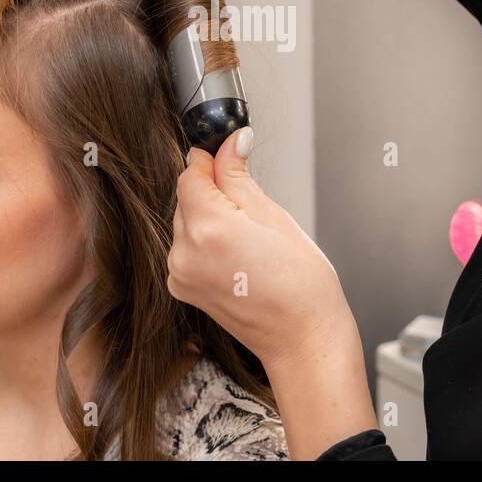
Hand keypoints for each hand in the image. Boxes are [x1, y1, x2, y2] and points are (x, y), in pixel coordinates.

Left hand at [169, 126, 356, 370]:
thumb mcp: (273, 216)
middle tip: (252, 208)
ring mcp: (180, 274)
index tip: (227, 154)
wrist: (302, 339)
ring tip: (249, 238)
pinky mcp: (182, 288)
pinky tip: (236, 255)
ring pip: (186, 222)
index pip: (190, 174)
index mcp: (209, 229)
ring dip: (210, 217)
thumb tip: (230, 142)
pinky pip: (187, 247)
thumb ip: (238, 175)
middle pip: (187, 198)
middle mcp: (185, 253)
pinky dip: (206, 242)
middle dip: (214, 192)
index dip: (210, 160)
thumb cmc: (301, 286)